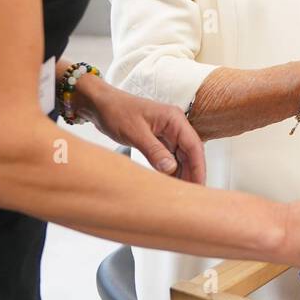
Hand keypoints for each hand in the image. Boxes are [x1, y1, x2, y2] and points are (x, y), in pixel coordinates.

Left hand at [81, 78, 206, 183]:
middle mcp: (174, 125)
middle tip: (190, 194)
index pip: (194, 145)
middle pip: (190, 152)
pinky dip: (171, 169)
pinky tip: (169, 181)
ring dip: (182, 172)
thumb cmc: (116, 111)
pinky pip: (170, 156)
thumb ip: (154, 150)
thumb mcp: (135, 132)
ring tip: (179, 192)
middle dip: (192, 172)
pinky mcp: (158, 138)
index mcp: (174, 118)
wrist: (100, 104)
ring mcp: (167, 132)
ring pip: (181, 156)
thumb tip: (171, 168)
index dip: (198, 166)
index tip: (199, 185)